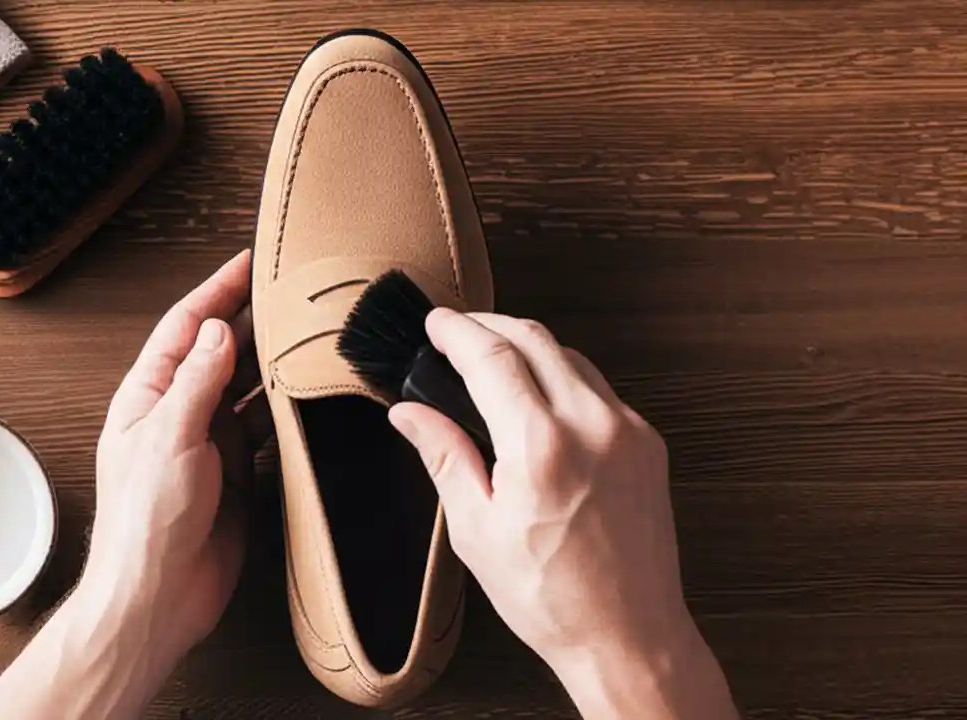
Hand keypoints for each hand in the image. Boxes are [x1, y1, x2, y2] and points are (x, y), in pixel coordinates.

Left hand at [78, 248, 268, 678]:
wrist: (158, 596)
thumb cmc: (144, 522)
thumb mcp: (169, 437)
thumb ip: (197, 381)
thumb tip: (217, 329)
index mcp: (149, 396)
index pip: (185, 326)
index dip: (215, 290)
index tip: (248, 262)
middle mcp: (178, 413)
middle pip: (218, 351)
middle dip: (250, 319)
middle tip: (291, 291)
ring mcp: (207, 443)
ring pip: (245, 388)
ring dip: (271, 362)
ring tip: (307, 332)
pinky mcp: (235, 475)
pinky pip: (263, 428)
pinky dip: (283, 408)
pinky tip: (305, 393)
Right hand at [389, 309, 735, 719]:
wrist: (629, 634)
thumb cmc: (551, 597)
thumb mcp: (477, 530)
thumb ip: (444, 456)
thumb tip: (409, 413)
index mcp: (541, 447)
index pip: (493, 356)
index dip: (458, 331)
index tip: (436, 324)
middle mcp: (592, 425)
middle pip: (535, 338)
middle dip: (491, 324)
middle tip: (457, 332)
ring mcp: (627, 430)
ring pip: (571, 357)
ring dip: (528, 346)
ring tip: (493, 361)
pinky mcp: (648, 443)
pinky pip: (598, 388)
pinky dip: (562, 377)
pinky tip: (539, 398)